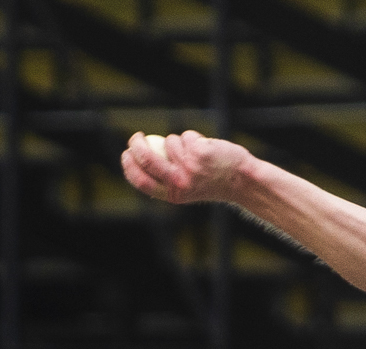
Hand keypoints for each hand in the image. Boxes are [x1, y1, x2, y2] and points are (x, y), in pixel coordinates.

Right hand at [120, 130, 253, 206]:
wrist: (240, 181)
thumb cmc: (212, 183)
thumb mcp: (186, 189)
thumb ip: (166, 179)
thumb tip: (138, 160)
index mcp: (172, 195)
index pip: (141, 181)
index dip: (129, 166)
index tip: (126, 154)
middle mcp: (179, 182)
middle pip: (148, 158)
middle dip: (137, 144)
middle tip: (136, 137)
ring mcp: (189, 167)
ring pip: (169, 142)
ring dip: (178, 142)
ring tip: (195, 153)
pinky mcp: (200, 153)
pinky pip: (187, 137)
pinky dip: (194, 138)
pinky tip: (207, 149)